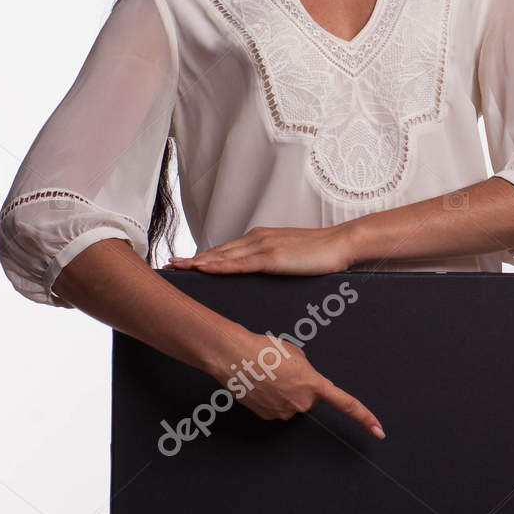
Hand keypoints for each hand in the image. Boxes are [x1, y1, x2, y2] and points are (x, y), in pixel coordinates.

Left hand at [169, 224, 354, 275]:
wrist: (342, 244)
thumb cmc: (322, 253)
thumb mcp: (293, 257)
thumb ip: (276, 262)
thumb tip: (266, 274)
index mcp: (262, 239)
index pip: (227, 249)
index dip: (205, 256)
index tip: (186, 262)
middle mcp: (257, 239)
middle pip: (218, 251)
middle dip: (193, 258)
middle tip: (171, 264)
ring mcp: (263, 246)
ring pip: (223, 255)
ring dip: (198, 261)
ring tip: (178, 267)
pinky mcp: (271, 257)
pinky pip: (238, 263)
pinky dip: (218, 265)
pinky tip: (203, 268)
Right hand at [231, 329, 384, 439]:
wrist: (236, 358)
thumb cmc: (265, 351)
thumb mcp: (296, 354)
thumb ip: (307, 370)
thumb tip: (303, 381)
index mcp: (315, 384)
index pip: (347, 404)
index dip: (365, 418)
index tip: (379, 431)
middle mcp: (303, 403)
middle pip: (309, 399)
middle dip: (301, 387)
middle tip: (284, 371)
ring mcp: (285, 413)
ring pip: (292, 404)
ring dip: (284, 392)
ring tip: (268, 376)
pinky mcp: (269, 417)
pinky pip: (276, 408)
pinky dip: (270, 398)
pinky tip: (260, 385)